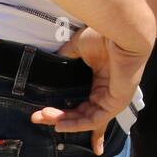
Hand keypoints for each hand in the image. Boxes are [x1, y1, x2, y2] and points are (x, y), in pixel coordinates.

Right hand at [31, 26, 149, 154]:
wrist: (120, 32)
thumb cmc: (104, 36)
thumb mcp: (78, 48)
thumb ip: (65, 59)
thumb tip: (50, 66)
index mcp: (99, 78)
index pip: (83, 101)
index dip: (65, 110)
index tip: (45, 113)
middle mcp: (105, 90)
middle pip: (80, 112)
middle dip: (57, 117)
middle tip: (36, 116)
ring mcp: (112, 98)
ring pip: (85, 118)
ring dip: (63, 120)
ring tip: (43, 116)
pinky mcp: (117, 103)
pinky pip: (94, 120)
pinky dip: (76, 125)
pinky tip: (59, 124)